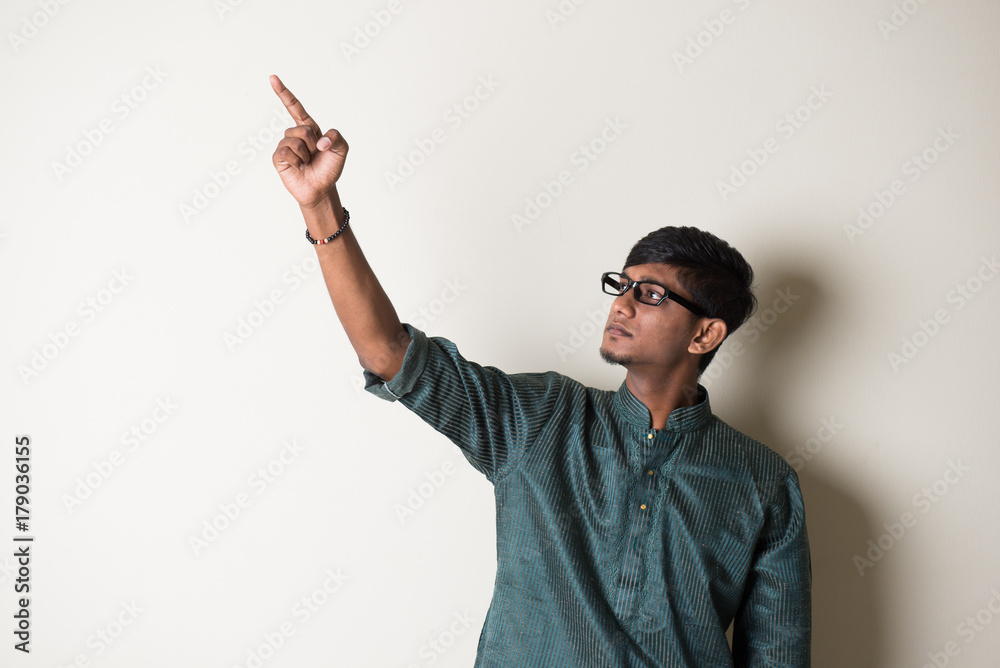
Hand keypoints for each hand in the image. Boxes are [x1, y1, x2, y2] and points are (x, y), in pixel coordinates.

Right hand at [270, 74, 347, 209]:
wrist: (321, 189)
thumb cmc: (329, 168)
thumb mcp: (342, 149)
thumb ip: (337, 137)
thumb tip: (320, 140)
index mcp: (309, 128)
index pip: (295, 107)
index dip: (283, 93)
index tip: (272, 78)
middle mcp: (295, 134)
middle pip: (303, 129)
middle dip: (312, 142)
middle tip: (315, 155)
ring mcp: (285, 145)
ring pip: (294, 140)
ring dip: (305, 154)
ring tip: (307, 163)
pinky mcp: (278, 158)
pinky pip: (285, 151)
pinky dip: (296, 161)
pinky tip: (299, 167)